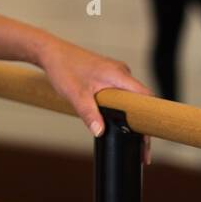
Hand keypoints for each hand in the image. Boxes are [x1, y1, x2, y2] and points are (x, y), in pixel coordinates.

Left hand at [36, 36, 153, 164]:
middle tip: (142, 149)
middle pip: (141, 101)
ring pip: (130, 98)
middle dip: (142, 124)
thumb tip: (100, 132)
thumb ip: (89, 114)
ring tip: (134, 140)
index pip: (146, 98)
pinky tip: (119, 122)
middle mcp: (121, 72)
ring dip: (131, 117)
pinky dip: (122, 108)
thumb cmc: (63, 68)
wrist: (50, 52)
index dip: (150, 119)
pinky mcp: (108, 75)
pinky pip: (121, 94)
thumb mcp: (75, 94)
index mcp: (119, 74)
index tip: (149, 138)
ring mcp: (115, 73)